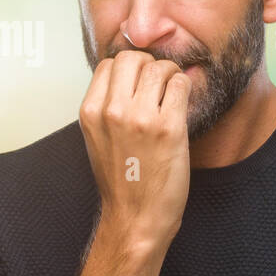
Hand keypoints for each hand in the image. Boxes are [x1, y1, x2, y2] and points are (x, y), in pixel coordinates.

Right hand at [79, 50, 191, 253]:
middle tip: (160, 81)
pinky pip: (181, 85)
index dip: (129, 68)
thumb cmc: (122, 181)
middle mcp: (112, 111)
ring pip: (159, 67)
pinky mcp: (169, 128)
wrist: (136, 217)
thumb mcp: (98, 139)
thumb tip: (128, 78)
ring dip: (171, 74)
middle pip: (133, 58)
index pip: (109, 64)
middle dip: (150, 63)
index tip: (141, 81)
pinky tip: (183, 103)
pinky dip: (185, 87)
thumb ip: (107, 107)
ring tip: (174, 92)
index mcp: (91, 112)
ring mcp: (141, 118)